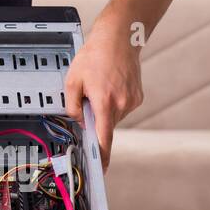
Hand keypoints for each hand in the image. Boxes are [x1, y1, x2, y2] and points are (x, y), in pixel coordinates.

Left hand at [63, 15, 143, 171]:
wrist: (119, 38)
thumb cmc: (95, 56)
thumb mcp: (72, 80)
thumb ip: (72, 105)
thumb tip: (79, 121)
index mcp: (105, 103)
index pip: (104, 138)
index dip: (102, 157)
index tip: (101, 170)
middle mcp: (122, 104)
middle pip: (106, 125)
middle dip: (96, 118)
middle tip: (89, 97)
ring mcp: (132, 101)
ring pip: (113, 115)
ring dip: (104, 108)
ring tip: (100, 84)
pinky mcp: (138, 97)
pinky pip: (121, 106)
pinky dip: (114, 101)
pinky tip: (109, 84)